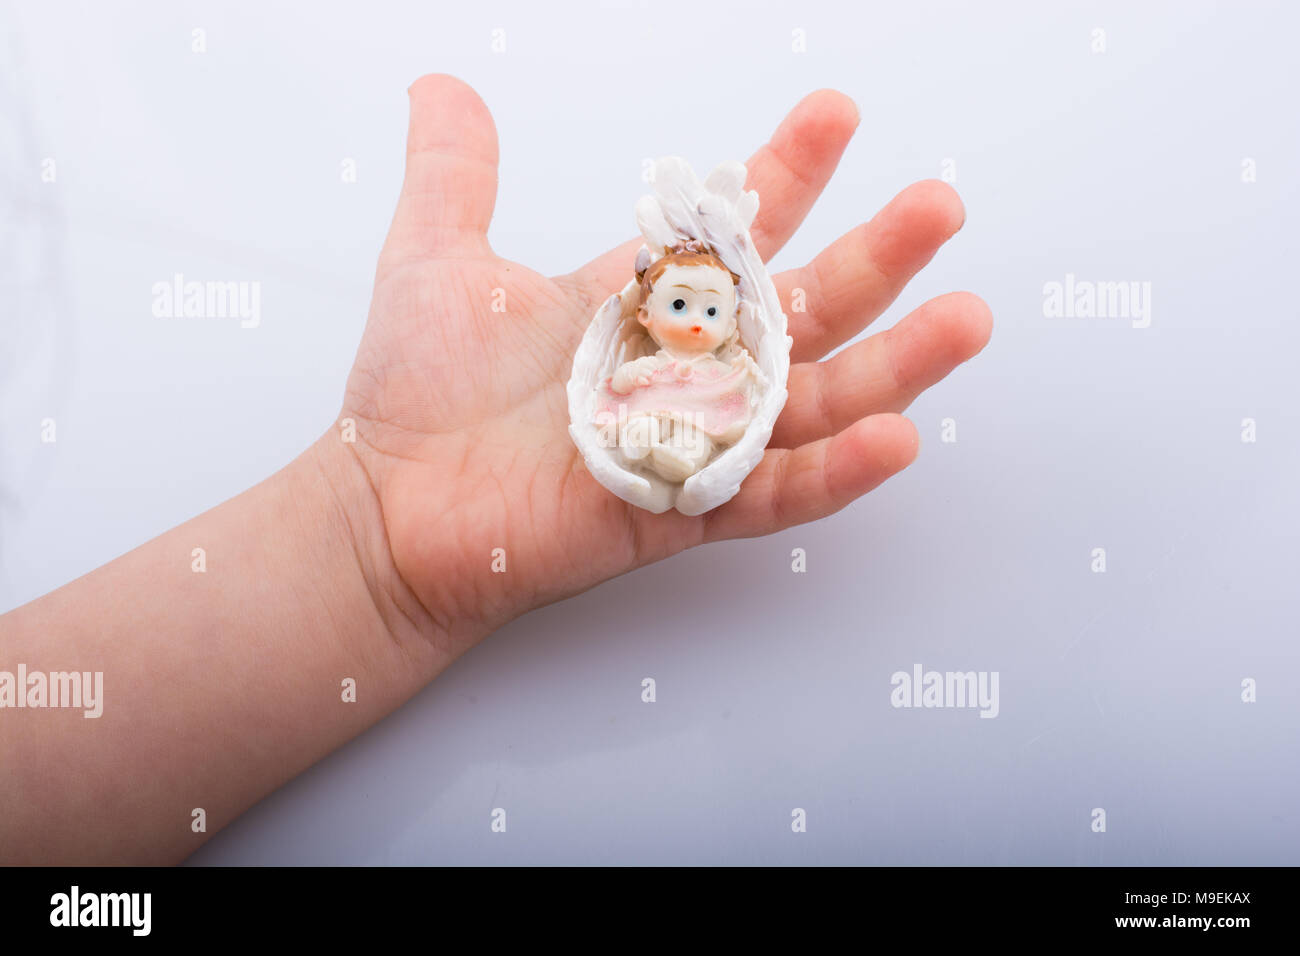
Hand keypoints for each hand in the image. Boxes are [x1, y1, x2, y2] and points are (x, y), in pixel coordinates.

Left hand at [334, 74, 991, 662]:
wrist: (386, 503)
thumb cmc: (416, 394)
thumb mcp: (439, 259)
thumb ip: (456, 172)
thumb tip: (442, 86)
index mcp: (642, 304)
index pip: (738, 230)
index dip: (790, 171)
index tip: (836, 112)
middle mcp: (682, 370)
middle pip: (806, 311)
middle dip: (878, 257)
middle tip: (941, 204)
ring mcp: (689, 441)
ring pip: (814, 404)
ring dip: (894, 366)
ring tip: (966, 320)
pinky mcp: (679, 511)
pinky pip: (771, 493)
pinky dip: (834, 473)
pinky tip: (895, 438)